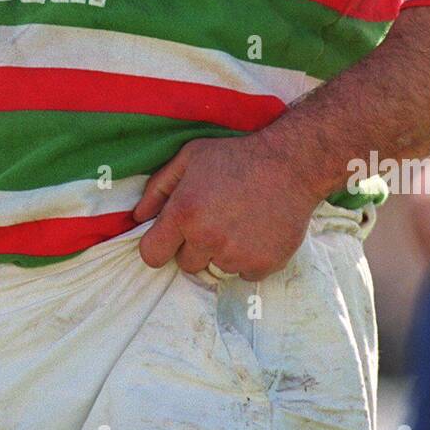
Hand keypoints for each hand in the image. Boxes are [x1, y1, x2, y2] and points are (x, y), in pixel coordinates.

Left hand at [132, 136, 317, 279]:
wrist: (291, 163)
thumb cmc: (236, 156)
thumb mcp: (190, 157)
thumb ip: (158, 187)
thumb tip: (137, 217)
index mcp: (184, 213)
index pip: (151, 255)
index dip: (159, 246)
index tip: (171, 237)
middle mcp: (207, 239)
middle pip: (186, 264)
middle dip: (195, 246)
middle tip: (215, 220)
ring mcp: (236, 255)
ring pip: (216, 268)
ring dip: (223, 252)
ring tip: (240, 221)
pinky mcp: (263, 265)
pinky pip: (244, 273)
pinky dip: (249, 259)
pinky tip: (257, 231)